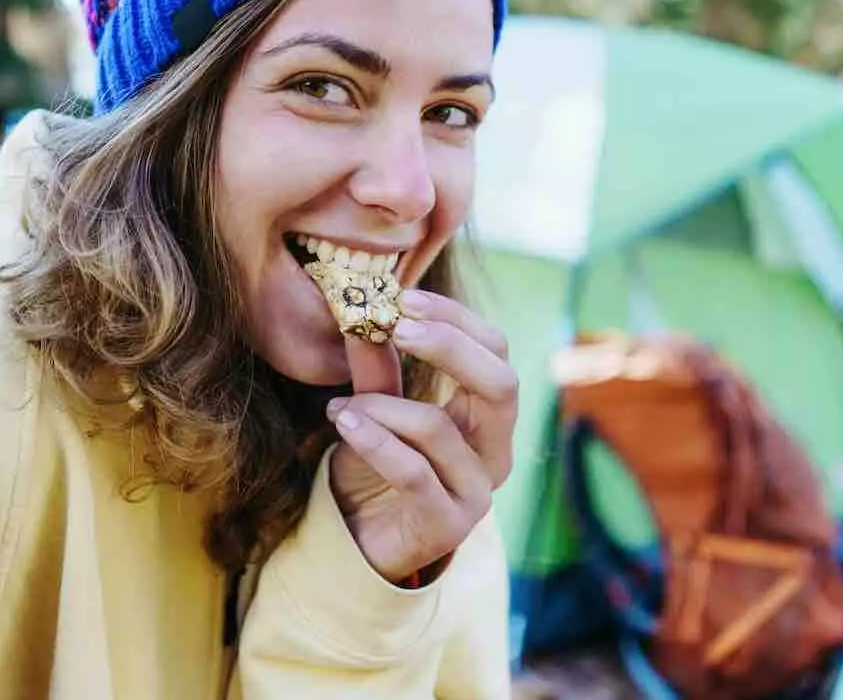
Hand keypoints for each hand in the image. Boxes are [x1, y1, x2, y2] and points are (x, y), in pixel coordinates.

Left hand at [325, 289, 517, 584]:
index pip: (497, 350)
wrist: (358, 544)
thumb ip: (377, 367)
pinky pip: (413, 472)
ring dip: (382, 407)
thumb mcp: (377, 409)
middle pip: (501, 383)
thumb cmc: (377, 470)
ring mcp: (478, 491)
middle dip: (449, 348)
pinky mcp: (448, 524)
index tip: (405, 298)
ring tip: (341, 407)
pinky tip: (343, 422)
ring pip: (440, 428)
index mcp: (488, 415)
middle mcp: (496, 451)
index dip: (457, 320)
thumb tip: (360, 310)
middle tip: (397, 327)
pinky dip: (374, 441)